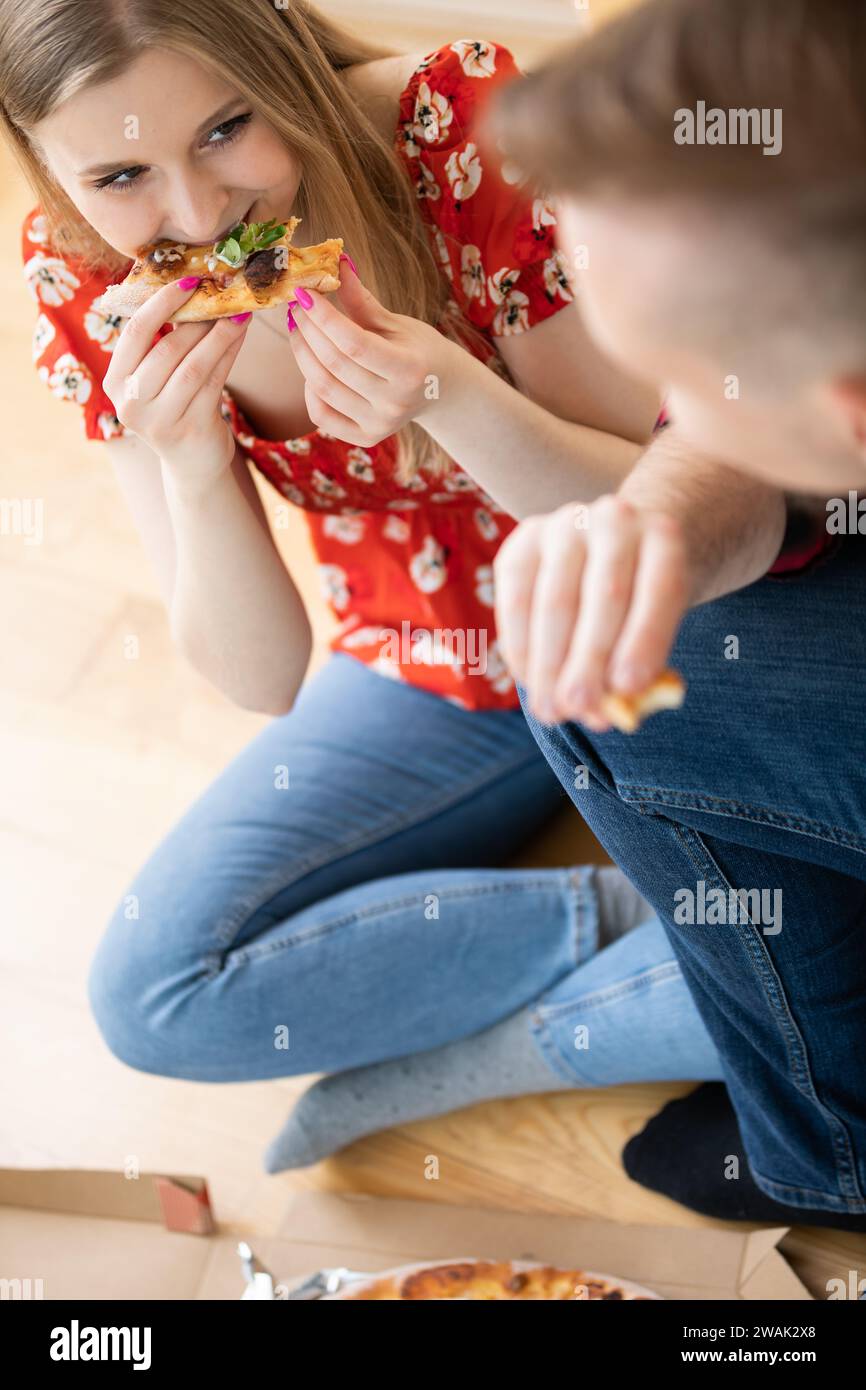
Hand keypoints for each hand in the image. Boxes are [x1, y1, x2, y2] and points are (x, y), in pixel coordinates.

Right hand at [103, 278, 251, 483]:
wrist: (192, 462)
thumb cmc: (175, 408)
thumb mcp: (157, 378)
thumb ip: (165, 342)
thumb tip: (194, 288)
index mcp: (115, 382)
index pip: (135, 332)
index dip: (162, 303)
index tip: (189, 280)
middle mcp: (131, 403)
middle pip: (167, 349)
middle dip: (199, 319)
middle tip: (223, 294)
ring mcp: (160, 421)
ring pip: (194, 366)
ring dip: (219, 335)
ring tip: (239, 313)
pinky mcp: (191, 430)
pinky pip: (215, 383)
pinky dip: (229, 355)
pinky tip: (241, 336)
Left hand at [286, 265, 454, 446]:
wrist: (440, 390)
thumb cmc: (417, 349)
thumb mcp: (395, 322)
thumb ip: (361, 299)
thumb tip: (336, 261)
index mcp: (409, 369)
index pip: (354, 343)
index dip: (323, 317)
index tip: (303, 293)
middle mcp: (394, 402)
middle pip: (334, 365)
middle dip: (307, 331)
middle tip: (296, 307)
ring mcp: (379, 424)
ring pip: (323, 388)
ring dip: (302, 354)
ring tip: (299, 330)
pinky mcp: (366, 437)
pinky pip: (322, 416)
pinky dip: (309, 390)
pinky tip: (311, 368)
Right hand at [493, 495, 691, 729]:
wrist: (616, 545)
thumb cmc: (642, 597)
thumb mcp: (659, 622)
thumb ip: (641, 664)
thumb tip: (604, 713)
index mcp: (664, 537)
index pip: (660, 590)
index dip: (645, 639)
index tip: (628, 688)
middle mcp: (616, 519)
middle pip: (606, 595)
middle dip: (588, 660)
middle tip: (578, 708)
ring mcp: (565, 524)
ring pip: (555, 600)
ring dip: (548, 663)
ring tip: (548, 709)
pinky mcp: (524, 540)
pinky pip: (516, 598)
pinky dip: (520, 645)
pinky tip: (528, 679)